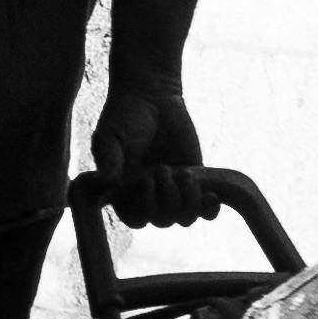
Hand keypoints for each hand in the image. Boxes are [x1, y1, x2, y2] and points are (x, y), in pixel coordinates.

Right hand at [91, 84, 219, 224]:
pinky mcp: (195, 182)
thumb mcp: (110, 136)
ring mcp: (173, 191)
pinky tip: (212, 197)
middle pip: (162, 221)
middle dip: (166, 199)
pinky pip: (205, 209)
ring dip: (188, 201)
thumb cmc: (124, 117)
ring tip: (185, 173)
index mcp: (125, 193)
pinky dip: (209, 210)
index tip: (146, 181)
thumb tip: (105, 180)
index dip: (143, 209)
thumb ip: (108, 158)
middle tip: (162, 168)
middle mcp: (150, 197)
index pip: (136, 219)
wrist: (151, 98)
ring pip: (185, 217)